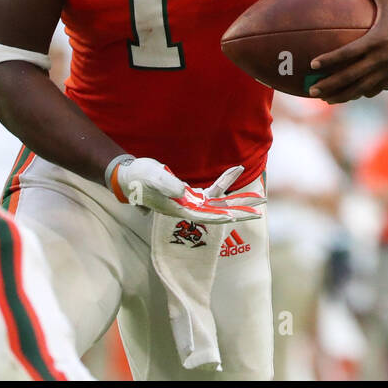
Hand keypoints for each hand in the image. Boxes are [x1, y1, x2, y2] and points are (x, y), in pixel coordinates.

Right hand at [111, 159, 265, 223]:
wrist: (129, 176)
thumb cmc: (139, 177)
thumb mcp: (152, 177)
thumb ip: (167, 185)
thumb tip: (183, 192)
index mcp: (178, 208)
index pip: (204, 216)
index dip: (220, 216)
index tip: (236, 218)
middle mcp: (187, 207)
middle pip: (218, 212)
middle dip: (238, 211)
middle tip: (259, 211)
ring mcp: (189, 201)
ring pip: (219, 201)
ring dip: (237, 198)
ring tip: (258, 196)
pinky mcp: (190, 193)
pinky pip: (213, 188)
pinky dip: (225, 179)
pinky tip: (237, 169)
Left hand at [309, 0, 387, 102]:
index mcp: (376, 40)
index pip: (348, 53)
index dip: (329, 60)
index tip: (312, 66)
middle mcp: (381, 58)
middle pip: (351, 77)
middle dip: (330, 85)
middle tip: (311, 91)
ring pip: (362, 88)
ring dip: (344, 95)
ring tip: (327, 100)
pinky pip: (376, 87)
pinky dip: (363, 93)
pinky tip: (352, 96)